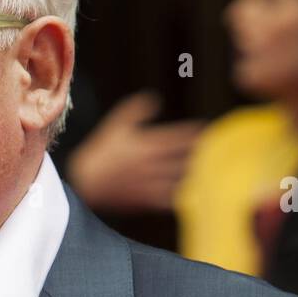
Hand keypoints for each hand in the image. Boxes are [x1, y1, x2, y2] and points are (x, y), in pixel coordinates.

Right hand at [66, 91, 202, 211]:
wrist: (84, 182)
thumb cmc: (101, 152)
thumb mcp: (116, 125)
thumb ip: (135, 110)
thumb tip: (154, 97)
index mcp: (146, 144)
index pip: (178, 137)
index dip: (194, 132)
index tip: (206, 129)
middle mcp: (152, 164)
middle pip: (183, 158)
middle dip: (198, 154)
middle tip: (213, 151)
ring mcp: (150, 183)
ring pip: (179, 178)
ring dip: (192, 174)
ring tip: (205, 171)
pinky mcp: (145, 199)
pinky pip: (168, 199)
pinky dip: (180, 196)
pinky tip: (189, 195)